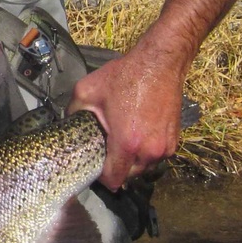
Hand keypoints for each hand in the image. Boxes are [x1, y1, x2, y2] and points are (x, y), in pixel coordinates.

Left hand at [68, 42, 187, 189]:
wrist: (160, 63)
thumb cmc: (125, 76)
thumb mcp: (87, 91)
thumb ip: (72, 112)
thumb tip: (67, 124)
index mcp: (127, 143)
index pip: (113, 180)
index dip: (101, 176)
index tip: (95, 163)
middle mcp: (149, 151)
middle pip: (129, 176)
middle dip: (117, 167)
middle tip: (107, 149)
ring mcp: (165, 147)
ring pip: (144, 167)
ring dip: (132, 160)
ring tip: (122, 140)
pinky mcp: (174, 140)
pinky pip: (156, 156)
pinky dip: (145, 151)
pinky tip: (136, 133)